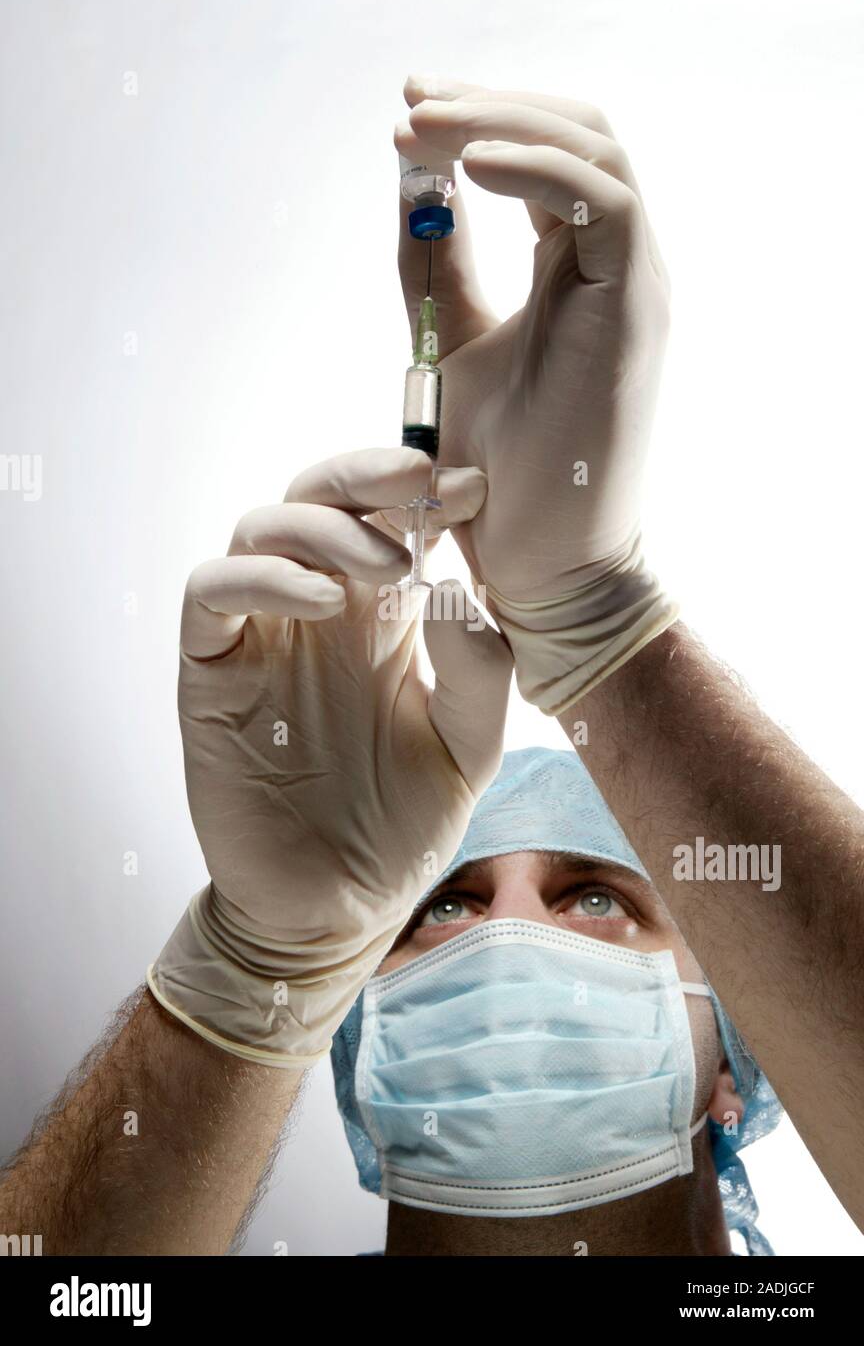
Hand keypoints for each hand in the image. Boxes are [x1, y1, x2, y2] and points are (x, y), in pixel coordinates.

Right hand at [148, 448, 511, 1065]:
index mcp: (385, 620)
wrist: (335, 910)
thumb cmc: (401, 826)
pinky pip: (214, 591)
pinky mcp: (212, 672)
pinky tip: (326, 602)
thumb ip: (479, 674)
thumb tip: (456, 589)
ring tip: (388, 565)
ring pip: (263, 527)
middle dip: (369, 473)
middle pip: (321, 499)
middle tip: (423, 481)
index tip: (478, 488)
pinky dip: (264, 577)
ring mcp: (262, 636)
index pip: (393, 522)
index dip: (429, 493)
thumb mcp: (468, 749)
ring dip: (326, 526)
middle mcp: (320, 612)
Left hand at [395, 76, 676, 713]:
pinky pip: (603, 203)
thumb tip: (413, 195)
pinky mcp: (635, 309)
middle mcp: (615, 268)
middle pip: (577, 135)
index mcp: (577, 271)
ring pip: (594, 152)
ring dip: (504, 124)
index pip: (546, 160)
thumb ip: (437, 277)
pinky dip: (537, 170)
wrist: (540, 565)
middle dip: (489, 104)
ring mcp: (633, 284)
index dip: (482, 120)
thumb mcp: (451, 351)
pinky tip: (468, 170)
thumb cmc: (499, 477)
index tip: (410, 114)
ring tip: (423, 127)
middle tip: (413, 102)